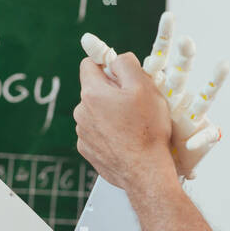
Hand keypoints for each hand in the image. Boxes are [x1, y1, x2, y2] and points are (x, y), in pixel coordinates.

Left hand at [74, 50, 173, 192]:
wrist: (146, 172)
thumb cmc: (148, 130)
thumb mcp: (144, 86)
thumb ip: (126, 64)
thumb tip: (116, 58)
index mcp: (92, 93)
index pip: (88, 64)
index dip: (106, 65)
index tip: (120, 73)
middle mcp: (81, 113)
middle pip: (93, 90)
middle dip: (111, 92)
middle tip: (134, 103)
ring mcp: (83, 134)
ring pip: (95, 112)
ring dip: (110, 113)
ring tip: (132, 125)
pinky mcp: (88, 150)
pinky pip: (96, 133)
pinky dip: (109, 133)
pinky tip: (125, 140)